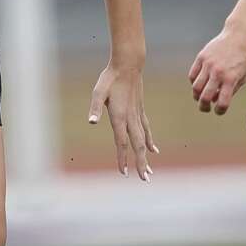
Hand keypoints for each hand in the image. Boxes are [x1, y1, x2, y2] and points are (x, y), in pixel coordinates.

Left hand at [88, 65, 157, 179]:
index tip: (124, 173)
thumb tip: (91, 122)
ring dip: (146, 157)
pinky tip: (153, 150)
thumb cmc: (110, 78)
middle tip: (145, 180)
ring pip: (143, 141)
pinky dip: (149, 142)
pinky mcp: (140, 112)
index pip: (121, 142)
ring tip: (149, 172)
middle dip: (141, 164)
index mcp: (120, 117)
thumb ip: (95, 108)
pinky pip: (146, 131)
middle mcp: (131, 119)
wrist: (128, 65)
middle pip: (137, 146)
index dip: (122, 158)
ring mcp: (137, 116)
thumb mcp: (98, 91)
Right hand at [188, 28, 245, 114]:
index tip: (219, 110)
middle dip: (204, 107)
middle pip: (205, 97)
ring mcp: (208, 64)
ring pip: (196, 87)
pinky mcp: (201, 57)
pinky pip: (192, 75)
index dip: (220, 111)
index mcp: (231, 79)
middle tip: (206, 108)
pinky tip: (200, 82)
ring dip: (197, 96)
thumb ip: (231, 90)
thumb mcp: (242, 76)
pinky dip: (194, 82)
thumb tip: (215, 99)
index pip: (222, 102)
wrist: (238, 36)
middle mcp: (218, 73)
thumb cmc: (242, 59)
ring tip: (200, 96)